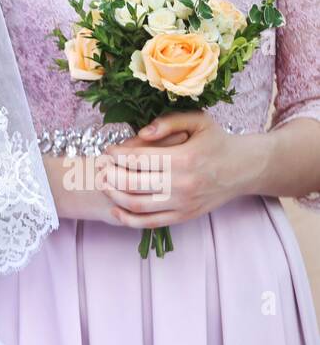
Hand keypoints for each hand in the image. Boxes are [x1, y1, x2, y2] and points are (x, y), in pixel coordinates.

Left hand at [99, 111, 269, 230]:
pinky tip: (115, 207)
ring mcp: (182, 204)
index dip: (116, 155)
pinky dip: (127, 218)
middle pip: (131, 183)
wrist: (243, 168)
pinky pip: (148, 223)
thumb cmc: (216, 142)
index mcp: (184, 158)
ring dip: (113, 195)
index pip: (138, 159)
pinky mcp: (182, 217)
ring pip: (135, 204)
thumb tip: (141, 133)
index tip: (108, 150)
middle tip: (100, 167)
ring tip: (104, 183)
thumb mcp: (198, 121)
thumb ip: (169, 122)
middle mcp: (182, 184)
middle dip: (109, 174)